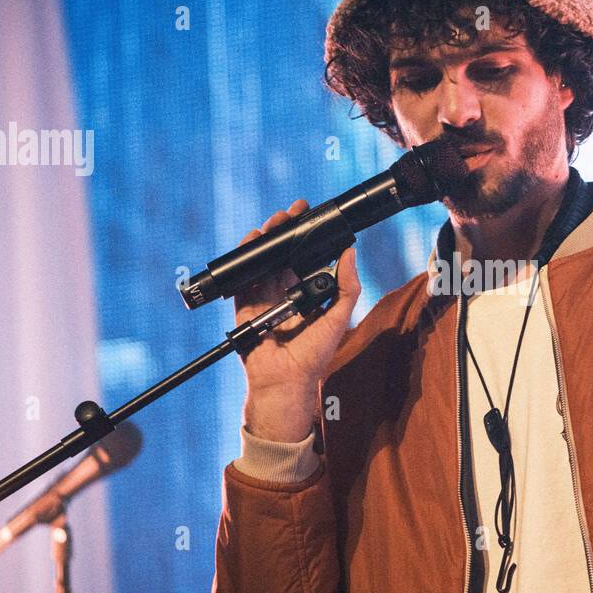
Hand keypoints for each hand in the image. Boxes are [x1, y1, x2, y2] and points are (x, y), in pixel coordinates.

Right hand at [233, 199, 361, 439]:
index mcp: (305, 295)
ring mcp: (262, 298)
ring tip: (274, 221)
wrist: (285, 380)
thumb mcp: (338, 317)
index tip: (310, 217)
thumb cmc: (314, 356)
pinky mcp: (244, 306)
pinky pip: (241, 278)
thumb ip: (347, 287)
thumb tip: (351, 253)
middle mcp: (282, 293)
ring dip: (266, 239)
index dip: (306, 238)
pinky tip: (252, 241)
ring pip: (262, 261)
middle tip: (292, 212)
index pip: (304, 259)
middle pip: (282, 254)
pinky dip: (244, 259)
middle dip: (285, 232)